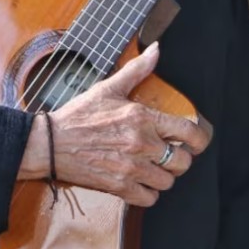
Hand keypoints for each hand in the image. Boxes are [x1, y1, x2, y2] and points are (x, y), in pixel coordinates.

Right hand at [19, 43, 211, 205]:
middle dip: (178, 159)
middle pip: (183, 161)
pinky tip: (139, 183)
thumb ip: (137, 70)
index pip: (189, 133)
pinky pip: (150, 198)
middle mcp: (142, 143)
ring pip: (168, 182)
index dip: (199, 141)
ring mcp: (131, 167)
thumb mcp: (108, 88)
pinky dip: (147, 194)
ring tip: (151, 169)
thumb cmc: (78, 116)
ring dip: (162, 177)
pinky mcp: (119, 187)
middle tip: (168, 156)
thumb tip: (157, 50)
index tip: (196, 144)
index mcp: (143, 117)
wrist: (49, 144)